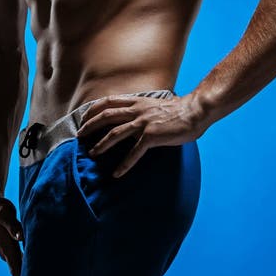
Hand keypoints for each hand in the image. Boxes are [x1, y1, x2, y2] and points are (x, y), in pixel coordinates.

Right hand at [0, 192, 24, 275]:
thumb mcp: (4, 214)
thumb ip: (13, 225)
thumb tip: (20, 236)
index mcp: (8, 249)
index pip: (17, 272)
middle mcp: (8, 254)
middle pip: (19, 274)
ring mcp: (8, 251)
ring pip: (20, 268)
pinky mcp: (10, 246)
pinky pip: (21, 260)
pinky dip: (27, 266)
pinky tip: (36, 268)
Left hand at [76, 93, 206, 178]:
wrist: (195, 110)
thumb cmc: (179, 109)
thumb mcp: (155, 103)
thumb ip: (142, 108)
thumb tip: (132, 116)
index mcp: (137, 101)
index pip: (108, 101)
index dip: (93, 110)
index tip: (84, 118)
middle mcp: (137, 110)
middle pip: (106, 116)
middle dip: (90, 126)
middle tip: (80, 136)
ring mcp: (143, 123)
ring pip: (115, 134)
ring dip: (101, 145)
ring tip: (92, 154)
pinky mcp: (152, 136)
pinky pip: (134, 152)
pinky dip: (124, 164)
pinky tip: (117, 173)